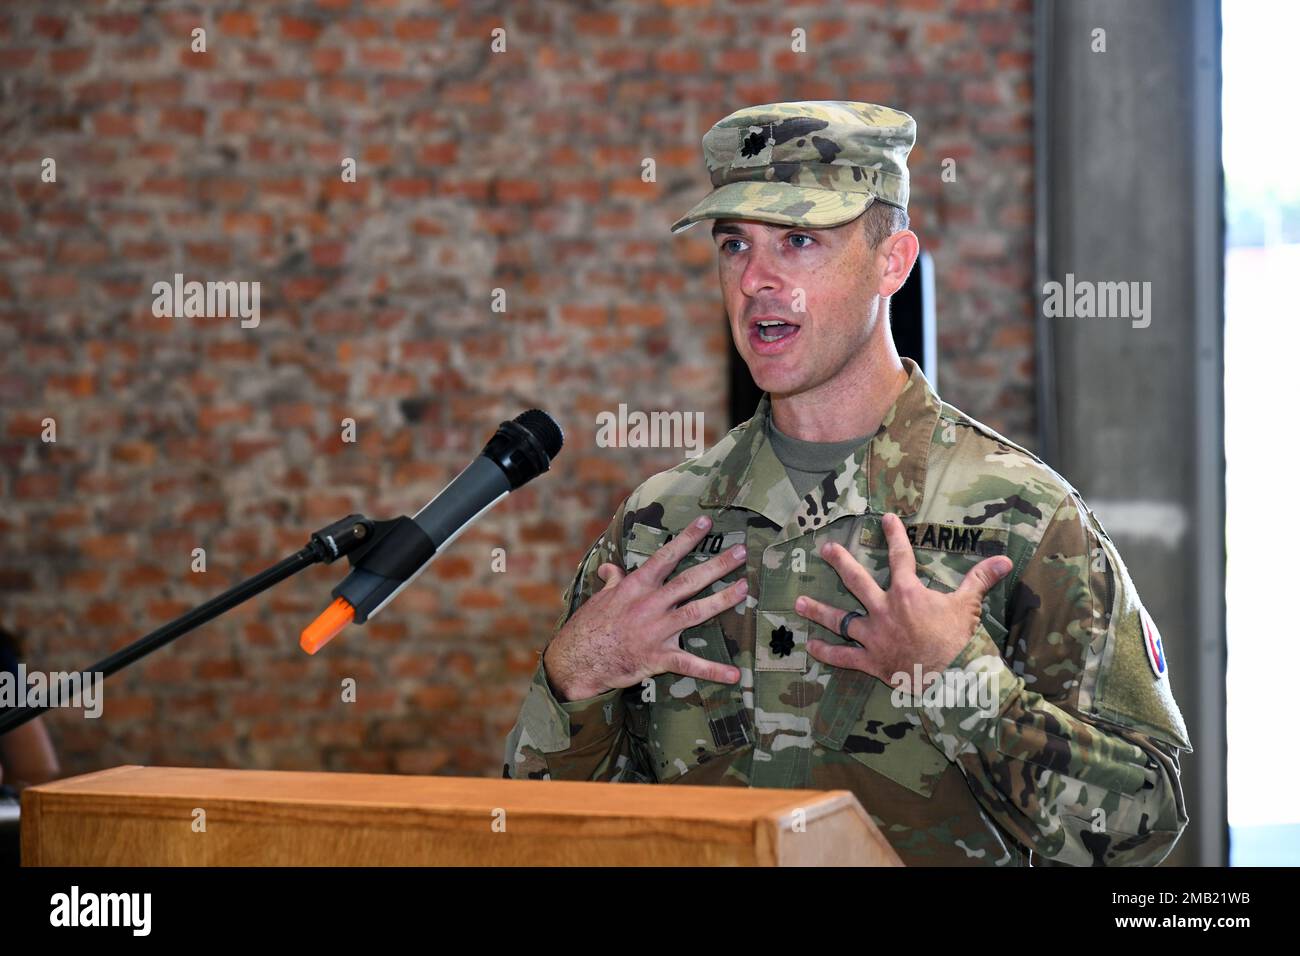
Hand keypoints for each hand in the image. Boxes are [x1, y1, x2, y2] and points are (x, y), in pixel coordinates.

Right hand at [544, 515, 748, 700]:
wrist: (577, 659)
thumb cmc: (588, 626)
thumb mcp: (600, 597)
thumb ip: (612, 581)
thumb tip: (609, 568)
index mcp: (637, 586)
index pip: (666, 556)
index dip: (687, 538)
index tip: (706, 522)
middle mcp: (650, 605)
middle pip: (690, 580)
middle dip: (718, 565)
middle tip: (742, 552)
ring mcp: (656, 631)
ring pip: (697, 612)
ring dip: (723, 600)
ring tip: (745, 588)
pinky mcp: (658, 658)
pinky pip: (691, 664)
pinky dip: (714, 670)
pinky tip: (735, 674)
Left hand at [794, 512, 1011, 683]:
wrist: (951, 678)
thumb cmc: (960, 641)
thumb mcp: (969, 605)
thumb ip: (981, 579)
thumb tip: (1004, 558)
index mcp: (907, 593)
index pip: (900, 556)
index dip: (894, 536)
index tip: (886, 519)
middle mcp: (884, 610)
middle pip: (856, 581)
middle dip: (840, 562)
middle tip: (826, 549)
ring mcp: (874, 636)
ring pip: (840, 619)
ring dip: (818, 610)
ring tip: (798, 602)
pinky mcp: (871, 661)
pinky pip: (843, 656)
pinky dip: (827, 652)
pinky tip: (810, 646)